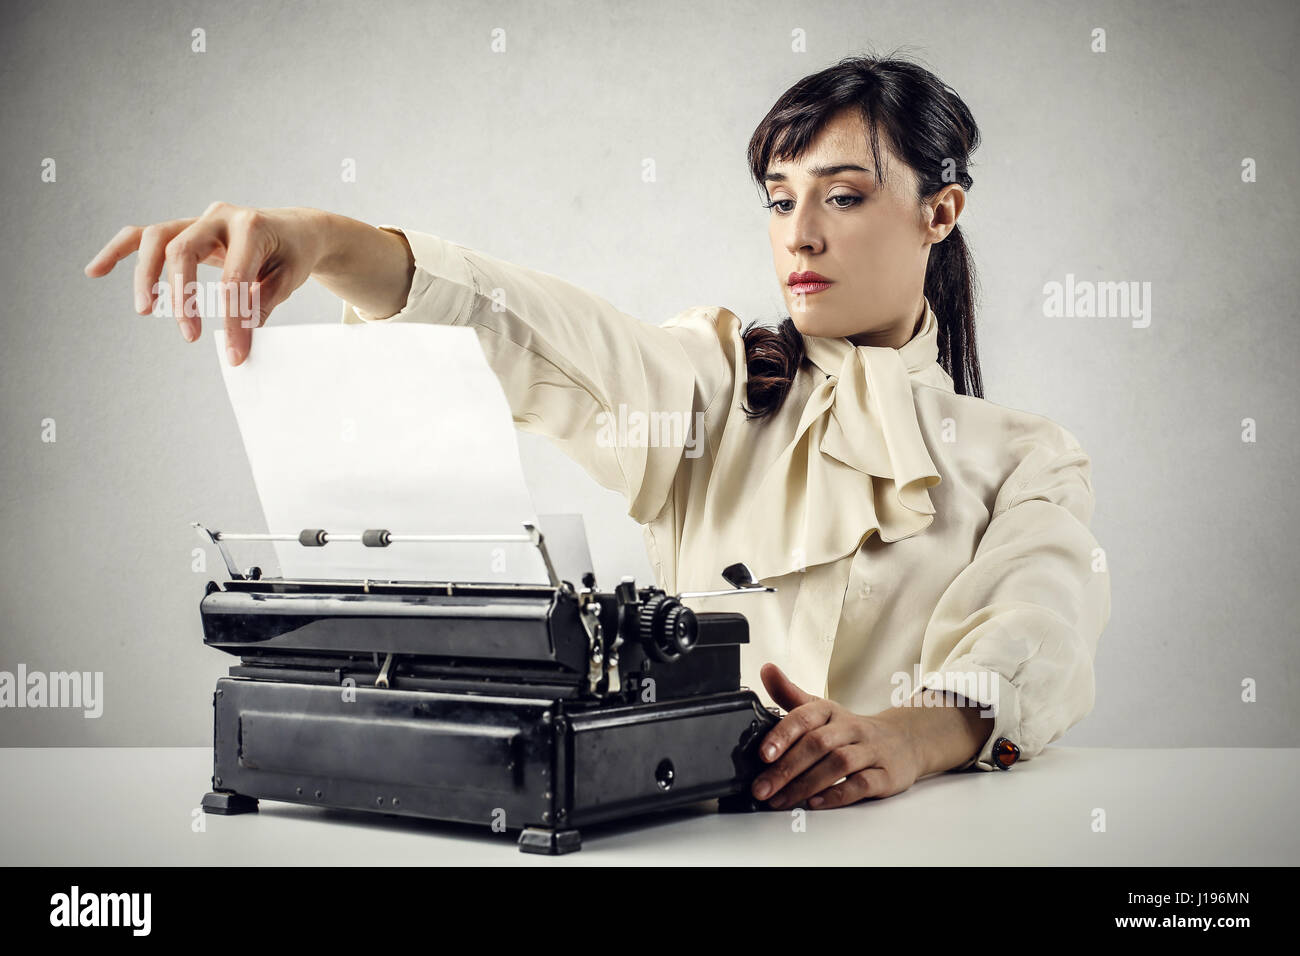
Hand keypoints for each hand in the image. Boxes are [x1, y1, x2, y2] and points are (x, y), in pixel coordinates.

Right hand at [83, 202, 327, 364]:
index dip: (233, 319)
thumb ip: (262, 304)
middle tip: (188, 336)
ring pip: (157, 238)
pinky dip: (118, 251)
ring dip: (145, 275)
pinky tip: (95, 271)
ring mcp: (198, 220)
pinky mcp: (184, 229)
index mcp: (252, 226)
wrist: (295, 230)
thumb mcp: (288, 279)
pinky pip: (143, 236)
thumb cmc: (292, 255)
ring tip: (144, 310)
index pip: (234, 277)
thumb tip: (238, 336)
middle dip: (182, 295)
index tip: (235, 353)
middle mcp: (220, 217)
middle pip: (184, 249)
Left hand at [751, 663, 925, 809]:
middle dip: (786, 768)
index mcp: (831, 711)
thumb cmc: (852, 730)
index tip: (763, 754)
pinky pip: (862, 784)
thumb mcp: (822, 709)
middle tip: (762, 788)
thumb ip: (790, 694)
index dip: (782, 735)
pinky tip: (816, 802)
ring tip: (781, 799)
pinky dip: (837, 794)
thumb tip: (766, 670)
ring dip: (806, 784)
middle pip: (818, 744)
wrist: (905, 740)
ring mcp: (870, 751)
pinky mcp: (886, 775)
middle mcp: (851, 728)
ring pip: (838, 764)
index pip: (805, 717)